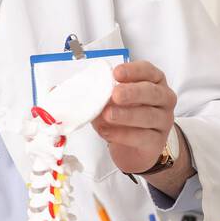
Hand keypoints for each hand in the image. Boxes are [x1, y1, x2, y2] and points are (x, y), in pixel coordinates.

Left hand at [91, 60, 177, 174]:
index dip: (133, 70)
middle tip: (115, 94)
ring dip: (126, 115)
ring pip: (149, 116)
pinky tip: (107, 132)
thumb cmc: (122, 118)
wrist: (133, 149)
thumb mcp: (108, 101)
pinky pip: (142, 137)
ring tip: (108, 115)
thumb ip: (93, 92)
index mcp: (152, 82)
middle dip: (133, 92)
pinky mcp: (156, 142)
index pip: (148, 71)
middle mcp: (163, 99)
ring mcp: (163, 121)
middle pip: (153, 92)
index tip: (116, 73)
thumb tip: (57, 88)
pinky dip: (122, 135)